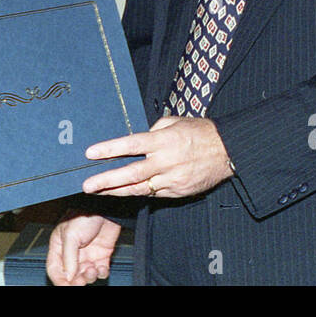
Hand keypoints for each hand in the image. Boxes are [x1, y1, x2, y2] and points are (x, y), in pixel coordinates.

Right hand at [47, 214, 121, 285]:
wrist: (106, 207)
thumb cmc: (85, 214)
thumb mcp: (71, 235)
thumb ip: (68, 257)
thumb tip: (68, 277)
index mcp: (59, 247)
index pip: (55, 269)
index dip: (59, 280)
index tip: (67, 286)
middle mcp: (72, 253)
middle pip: (70, 276)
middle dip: (76, 282)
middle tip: (81, 282)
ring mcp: (87, 255)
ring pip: (86, 276)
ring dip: (89, 277)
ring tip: (92, 269)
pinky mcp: (101, 256)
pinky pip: (100, 272)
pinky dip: (101, 274)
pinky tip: (101, 268)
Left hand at [81, 116, 233, 198]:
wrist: (228, 151)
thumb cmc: (200, 132)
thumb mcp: (175, 122)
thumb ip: (153, 130)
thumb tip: (136, 137)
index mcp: (164, 140)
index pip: (131, 144)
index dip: (110, 149)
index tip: (91, 153)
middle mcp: (166, 161)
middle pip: (131, 173)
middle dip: (107, 180)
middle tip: (87, 184)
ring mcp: (172, 179)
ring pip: (140, 189)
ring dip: (117, 191)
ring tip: (99, 192)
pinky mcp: (178, 191)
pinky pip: (154, 193)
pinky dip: (138, 193)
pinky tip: (123, 193)